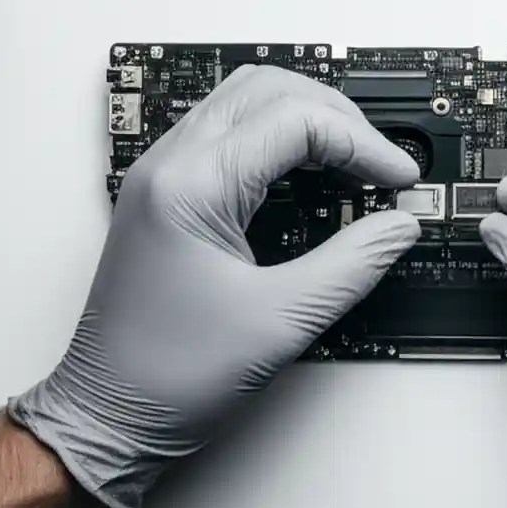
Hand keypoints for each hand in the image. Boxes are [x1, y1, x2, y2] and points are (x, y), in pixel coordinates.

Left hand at [9, 66, 420, 507]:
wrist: (107, 418)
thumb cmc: (167, 378)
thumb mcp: (282, 321)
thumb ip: (352, 264)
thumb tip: (398, 226)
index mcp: (190, 186)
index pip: (294, 121)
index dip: (361, 144)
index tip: (399, 179)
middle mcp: (169, 166)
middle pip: (268, 90)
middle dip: (337, 117)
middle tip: (381, 163)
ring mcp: (164, 177)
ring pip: (246, 103)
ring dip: (308, 122)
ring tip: (354, 165)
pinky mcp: (169, 198)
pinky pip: (231, 138)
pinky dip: (280, 143)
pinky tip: (313, 179)